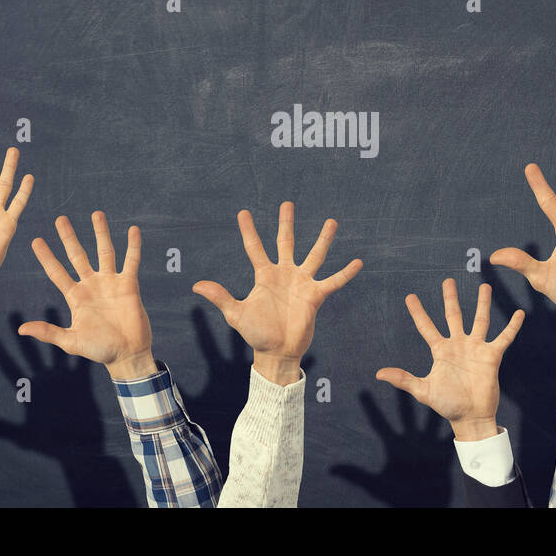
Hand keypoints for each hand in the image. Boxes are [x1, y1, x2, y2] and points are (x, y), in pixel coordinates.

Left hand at [22, 212, 155, 379]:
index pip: (57, 272)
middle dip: (69, 237)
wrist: (127, 354)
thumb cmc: (99, 350)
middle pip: (78, 255)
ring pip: (105, 252)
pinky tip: (133, 230)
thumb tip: (21, 330)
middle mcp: (91, 285)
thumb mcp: (71, 341)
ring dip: (100, 233)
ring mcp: (110, 283)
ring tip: (96, 214)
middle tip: (60, 219)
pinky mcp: (129, 285)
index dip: (47, 257)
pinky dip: (133, 246)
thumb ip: (49, 332)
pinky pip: (131, 261)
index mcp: (76, 297)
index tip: (36, 240)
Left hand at [192, 201, 361, 384]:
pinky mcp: (315, 296)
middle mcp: (284, 274)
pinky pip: (333, 281)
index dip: (248, 230)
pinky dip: (345, 273)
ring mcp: (301, 283)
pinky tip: (358, 262)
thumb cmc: (256, 334)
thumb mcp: (236, 314)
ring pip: (314, 255)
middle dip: (286, 223)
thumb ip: (221, 297)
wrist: (277, 352)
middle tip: (287, 203)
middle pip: (285, 242)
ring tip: (331, 221)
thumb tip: (197, 285)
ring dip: (323, 239)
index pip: (254, 247)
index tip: (243, 212)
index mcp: (264, 276)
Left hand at [376, 279, 523, 440]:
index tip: (410, 297)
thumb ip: (404, 379)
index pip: (427, 327)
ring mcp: (476, 349)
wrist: (470, 418)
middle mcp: (458, 345)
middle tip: (447, 280)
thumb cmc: (447, 404)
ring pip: (480, 320)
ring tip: (485, 286)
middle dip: (450, 298)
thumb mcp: (423, 390)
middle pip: (453, 315)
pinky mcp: (492, 356)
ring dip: (482, 304)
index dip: (418, 312)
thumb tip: (379, 374)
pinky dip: (512, 326)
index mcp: (441, 351)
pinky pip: (504, 338)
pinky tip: (519, 313)